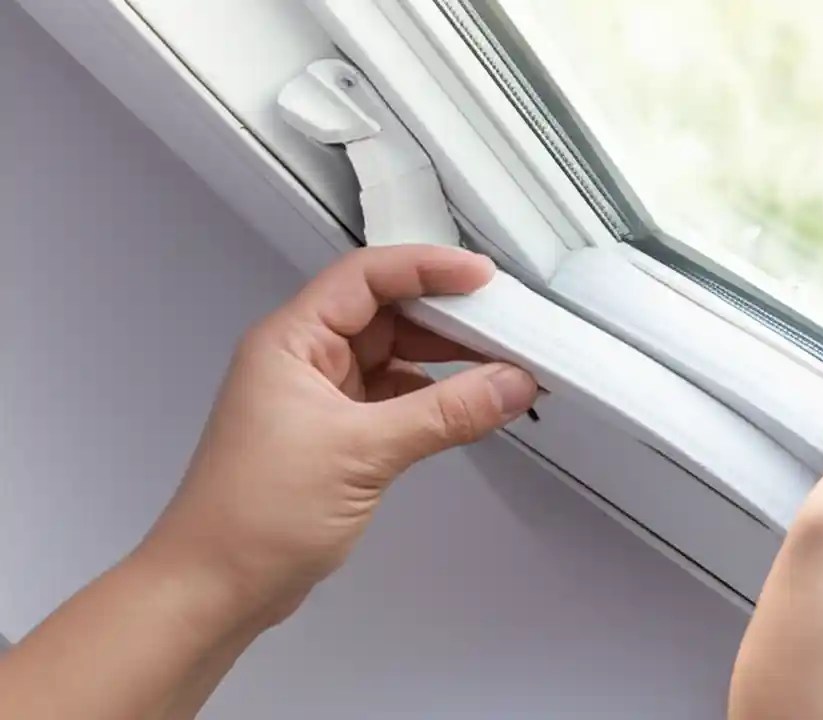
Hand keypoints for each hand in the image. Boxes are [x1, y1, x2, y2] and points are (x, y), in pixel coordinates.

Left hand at [139, 245, 538, 629]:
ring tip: (497, 366)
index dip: (427, 268)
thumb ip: (445, 413)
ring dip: (442, 360)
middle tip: (503, 326)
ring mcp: (319, 398)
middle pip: (386, 313)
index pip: (367, 277)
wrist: (214, 589)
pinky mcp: (334, 435)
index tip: (481, 278)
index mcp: (292, 341)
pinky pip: (393, 398)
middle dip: (446, 318)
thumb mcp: (362, 452)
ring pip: (392, 357)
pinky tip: (465, 408)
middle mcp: (304, 359)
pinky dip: (431, 399)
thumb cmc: (254, 516)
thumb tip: (510, 383)